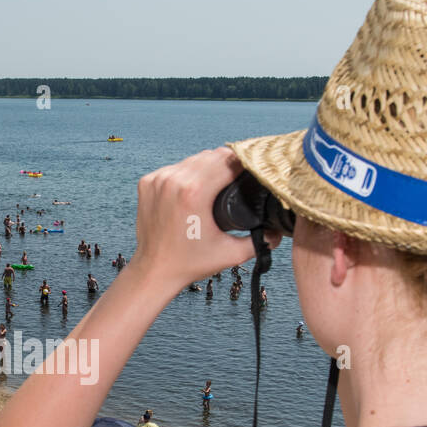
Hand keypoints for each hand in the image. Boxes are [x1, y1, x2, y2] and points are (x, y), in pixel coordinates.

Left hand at [130, 147, 280, 293]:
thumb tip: (278, 232)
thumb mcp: (230, 254)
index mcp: (194, 193)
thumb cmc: (189, 264)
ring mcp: (158, 179)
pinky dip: (188, 173)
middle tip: (240, 176)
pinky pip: (175, 167)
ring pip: (193, 159)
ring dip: (208, 166)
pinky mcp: (148, 182)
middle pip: (212, 155)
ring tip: (219, 180)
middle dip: (229, 163)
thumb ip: (260, 241)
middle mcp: (174, 181)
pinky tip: (196, 186)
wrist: (154, 271)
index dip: (246, 163)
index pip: (229, 161)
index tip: (255, 169)